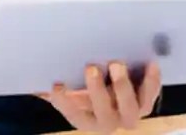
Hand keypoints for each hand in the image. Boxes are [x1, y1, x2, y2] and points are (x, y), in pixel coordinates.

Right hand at [40, 61, 161, 132]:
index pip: (75, 116)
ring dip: (123, 87)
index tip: (57, 85)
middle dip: (97, 92)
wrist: (117, 93)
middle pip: (104, 113)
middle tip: (91, 68)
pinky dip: (152, 81)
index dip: (65, 104)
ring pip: (131, 108)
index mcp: (87, 120)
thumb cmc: (84, 89)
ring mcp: (129, 114)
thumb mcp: (70, 90)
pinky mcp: (146, 102)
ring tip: (116, 64)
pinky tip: (150, 63)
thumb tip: (33, 76)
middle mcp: (109, 122)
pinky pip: (151, 95)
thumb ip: (54, 87)